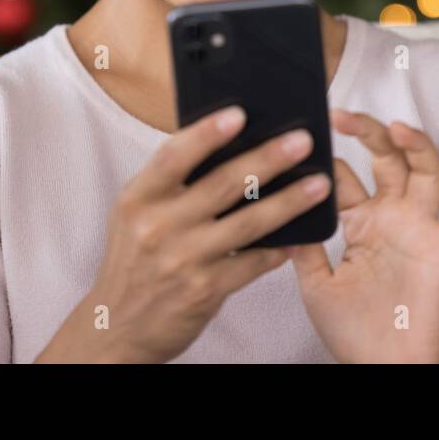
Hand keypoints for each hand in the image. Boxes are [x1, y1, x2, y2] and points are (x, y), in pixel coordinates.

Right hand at [36, 105, 330, 362]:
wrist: (119, 325)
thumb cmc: (135, 259)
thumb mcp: (136, 214)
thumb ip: (170, 183)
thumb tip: (226, 146)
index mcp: (139, 198)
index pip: (174, 155)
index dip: (207, 133)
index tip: (240, 114)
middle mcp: (158, 226)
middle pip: (222, 184)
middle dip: (268, 159)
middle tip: (302, 141)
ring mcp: (183, 259)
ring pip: (247, 223)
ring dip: (289, 201)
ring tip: (319, 184)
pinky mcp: (204, 290)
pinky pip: (252, 263)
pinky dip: (278, 249)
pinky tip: (300, 237)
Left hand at [285, 108, 438, 363]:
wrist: (386, 368)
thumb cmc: (354, 331)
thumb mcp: (315, 285)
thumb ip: (304, 247)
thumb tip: (285, 211)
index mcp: (359, 223)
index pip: (344, 176)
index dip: (327, 156)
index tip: (306, 135)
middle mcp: (391, 217)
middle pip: (385, 160)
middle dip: (367, 133)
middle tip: (341, 115)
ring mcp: (420, 229)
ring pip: (425, 171)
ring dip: (415, 145)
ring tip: (396, 126)